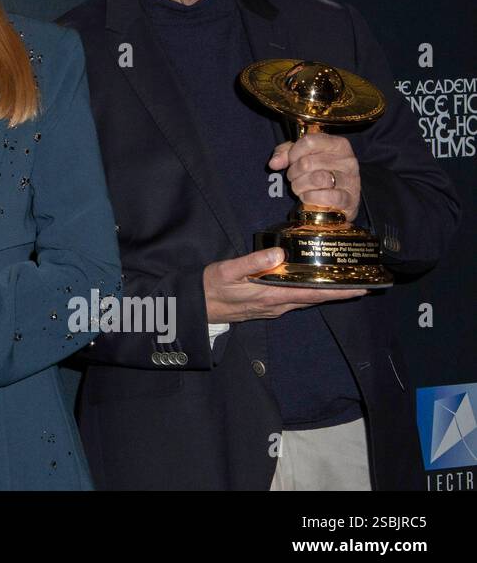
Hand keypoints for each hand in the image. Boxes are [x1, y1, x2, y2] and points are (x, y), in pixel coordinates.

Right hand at [203, 248, 367, 322]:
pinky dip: (310, 293)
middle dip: (341, 292)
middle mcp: (278, 305)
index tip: (363, 287)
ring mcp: (274, 308)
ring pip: (308, 300)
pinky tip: (312, 285)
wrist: (197, 309)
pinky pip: (296, 300)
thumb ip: (253, 262)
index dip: (340, 291)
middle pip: (317, 298)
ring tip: (345, 283)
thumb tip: (279, 253)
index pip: (315, 293)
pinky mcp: (268, 307)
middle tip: (363, 282)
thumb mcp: (227, 271)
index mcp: (273, 295)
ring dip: (327, 293)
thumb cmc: (211, 288)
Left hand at [269, 133, 360, 217]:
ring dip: (299, 186)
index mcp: (338, 144)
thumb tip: (274, 163)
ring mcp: (350, 180)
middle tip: (293, 178)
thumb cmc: (320, 172)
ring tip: (299, 188)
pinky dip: (310, 198)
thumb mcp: (302, 155)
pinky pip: (325, 197)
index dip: (293, 153)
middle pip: (307, 163)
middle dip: (293, 173)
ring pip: (316, 179)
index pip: (309, 141)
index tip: (291, 161)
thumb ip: (285, 153)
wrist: (341, 199)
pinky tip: (307, 197)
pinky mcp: (350, 199)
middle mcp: (347, 160)